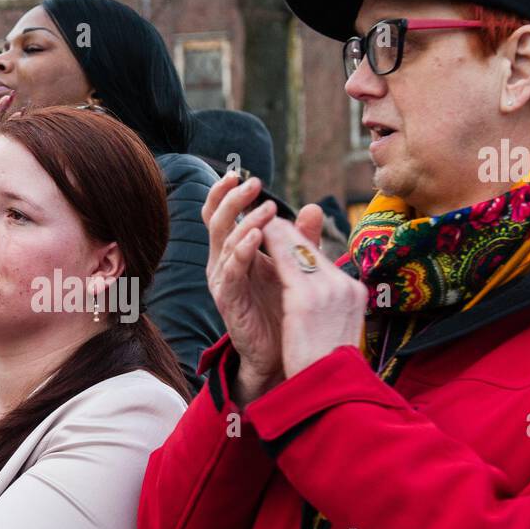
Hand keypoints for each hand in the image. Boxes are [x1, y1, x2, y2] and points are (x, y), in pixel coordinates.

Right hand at [203, 172, 310, 402]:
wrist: (282, 353)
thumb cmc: (284, 310)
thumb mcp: (295, 267)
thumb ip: (301, 240)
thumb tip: (313, 207)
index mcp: (235, 251)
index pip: (221, 215)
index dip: (225, 193)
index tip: (242, 174)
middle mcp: (223, 262)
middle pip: (216, 221)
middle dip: (233, 199)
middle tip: (253, 184)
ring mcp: (224, 281)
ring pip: (225, 241)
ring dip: (246, 221)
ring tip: (267, 209)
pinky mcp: (229, 299)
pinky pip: (232, 269)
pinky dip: (243, 250)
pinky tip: (256, 237)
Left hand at [260, 205, 367, 377]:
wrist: (333, 392)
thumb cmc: (329, 368)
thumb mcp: (330, 329)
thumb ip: (322, 302)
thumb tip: (315, 290)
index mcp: (353, 294)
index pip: (322, 258)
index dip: (297, 242)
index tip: (278, 233)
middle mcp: (344, 287)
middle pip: (310, 248)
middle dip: (284, 232)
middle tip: (260, 217)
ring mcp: (328, 290)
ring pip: (297, 248)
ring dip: (274, 232)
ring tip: (254, 220)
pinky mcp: (307, 299)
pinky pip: (285, 262)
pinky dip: (269, 247)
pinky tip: (252, 237)